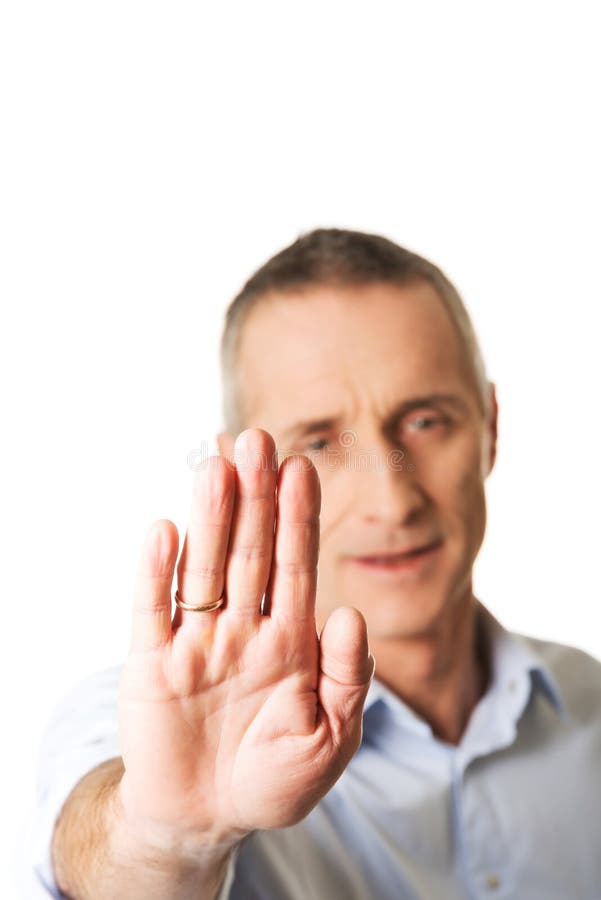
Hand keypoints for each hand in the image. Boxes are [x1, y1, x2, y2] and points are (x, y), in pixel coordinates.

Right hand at [118, 428, 374, 855]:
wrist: (208, 818)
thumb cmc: (275, 779)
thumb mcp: (330, 738)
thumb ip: (346, 678)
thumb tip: (350, 614)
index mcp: (289, 640)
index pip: (295, 565)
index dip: (299, 516)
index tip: (303, 466)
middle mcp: (243, 628)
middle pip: (249, 550)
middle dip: (255, 497)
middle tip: (257, 438)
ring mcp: (197, 641)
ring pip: (204, 567)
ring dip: (209, 517)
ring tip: (217, 464)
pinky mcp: (152, 664)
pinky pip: (153, 610)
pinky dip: (157, 572)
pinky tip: (165, 530)